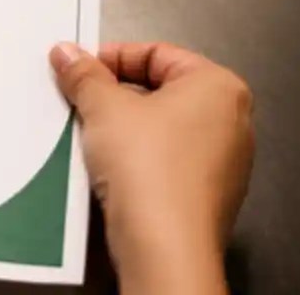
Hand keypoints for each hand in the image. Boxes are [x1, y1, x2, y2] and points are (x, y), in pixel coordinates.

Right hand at [50, 42, 252, 294]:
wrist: (163, 246)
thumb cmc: (149, 168)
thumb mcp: (104, 108)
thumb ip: (84, 75)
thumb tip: (67, 53)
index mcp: (218, 87)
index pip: (156, 53)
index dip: (110, 58)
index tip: (78, 70)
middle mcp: (231, 121)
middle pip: (160, 90)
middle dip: (114, 96)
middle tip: (78, 102)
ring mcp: (223, 161)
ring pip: (161, 128)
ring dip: (122, 128)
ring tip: (88, 135)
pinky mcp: (206, 194)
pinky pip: (165, 162)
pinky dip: (136, 159)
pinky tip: (107, 168)